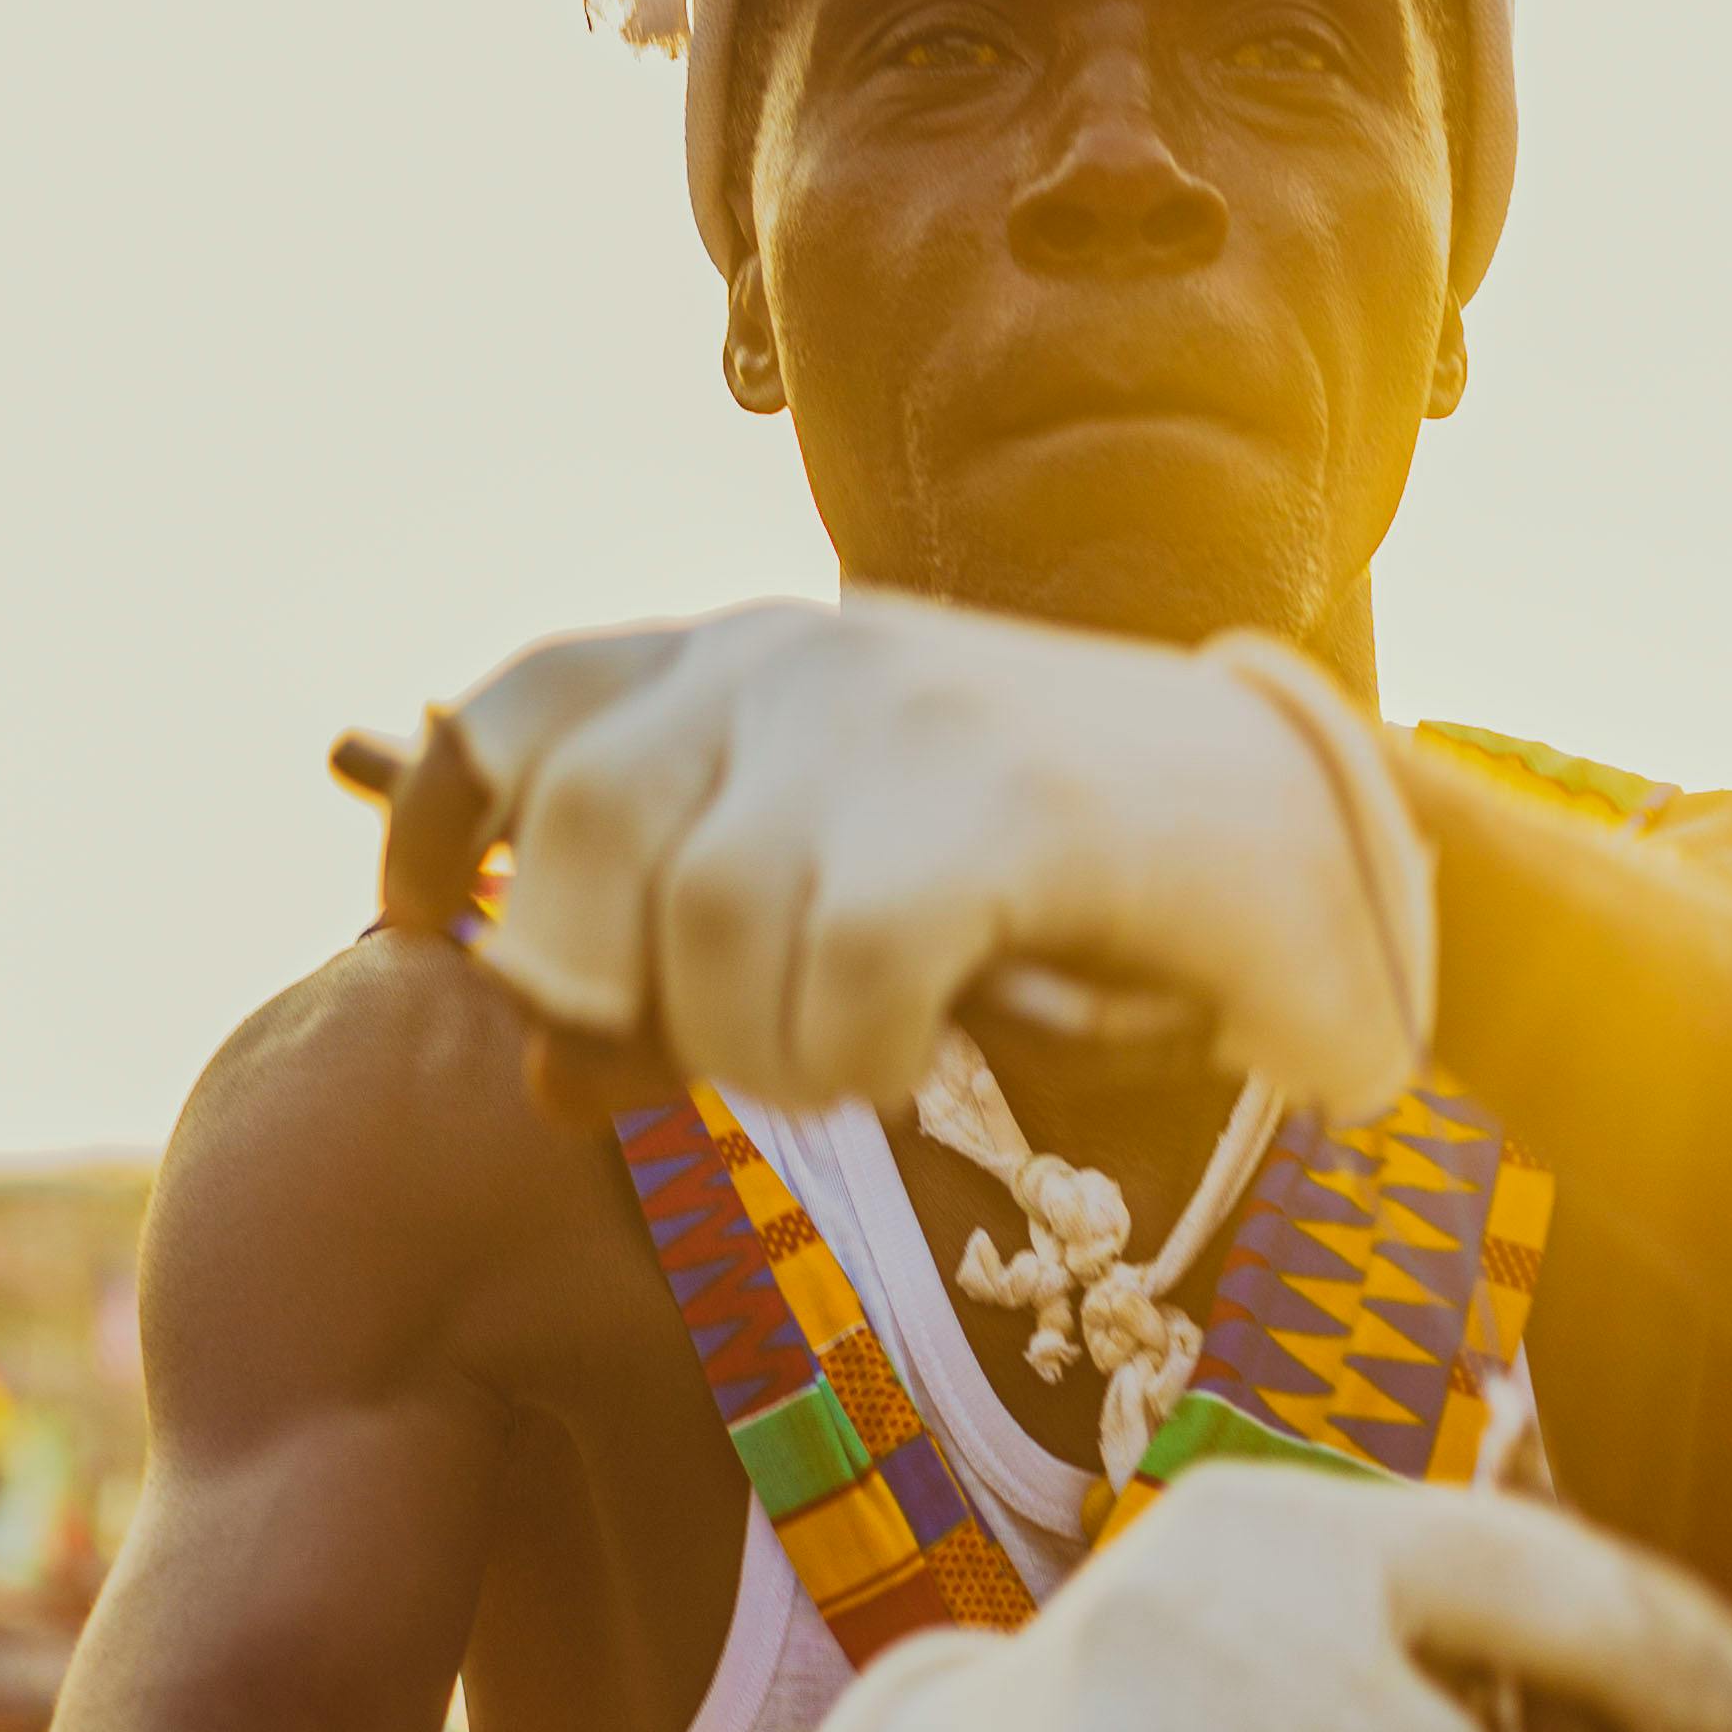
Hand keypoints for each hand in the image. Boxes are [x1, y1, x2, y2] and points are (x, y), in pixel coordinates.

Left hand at [432, 599, 1435, 1118]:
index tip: (415, 924)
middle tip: (743, 1040)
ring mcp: (893, 722)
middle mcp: (797, 660)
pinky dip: (860, 1054)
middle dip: (620, 989)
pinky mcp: (990, 809)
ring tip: (861, 1047)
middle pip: (573, 845)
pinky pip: (838, 982)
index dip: (435, 822)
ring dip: (762, 1047)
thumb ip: (688, 974)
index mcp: (748, 657)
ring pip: (697, 932)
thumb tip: (544, 1074)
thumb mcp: (845, 898)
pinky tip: (922, 1044)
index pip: (518, 709)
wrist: (1317, 833)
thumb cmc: (1069, 881)